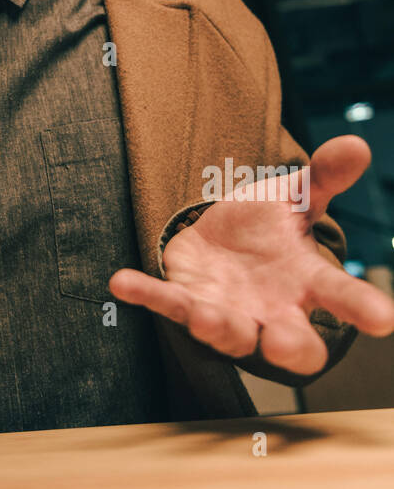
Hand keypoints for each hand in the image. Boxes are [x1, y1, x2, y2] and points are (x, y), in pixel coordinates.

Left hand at [108, 135, 393, 375]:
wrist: (217, 237)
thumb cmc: (265, 229)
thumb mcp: (293, 198)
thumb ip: (323, 177)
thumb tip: (356, 142)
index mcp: (305, 282)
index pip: (339, 298)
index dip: (360, 308)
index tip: (383, 319)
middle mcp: (270, 309)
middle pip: (289, 343)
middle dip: (289, 346)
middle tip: (288, 344)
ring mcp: (226, 311)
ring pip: (228, 333)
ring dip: (218, 326)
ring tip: (206, 317)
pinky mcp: (186, 300)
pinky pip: (166, 303)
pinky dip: (146, 294)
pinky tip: (121, 281)